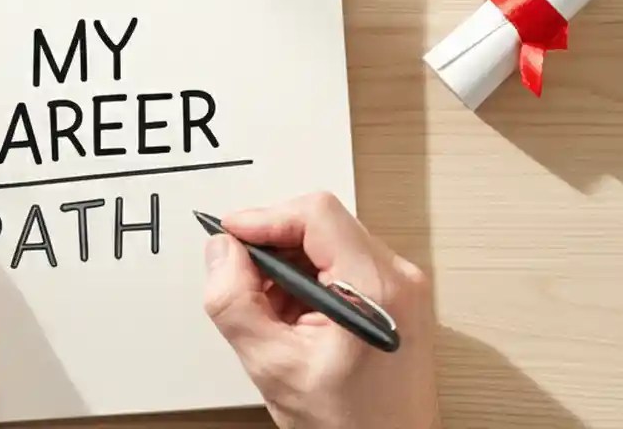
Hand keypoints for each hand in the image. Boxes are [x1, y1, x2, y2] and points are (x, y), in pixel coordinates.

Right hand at [202, 192, 438, 428]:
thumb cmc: (351, 425)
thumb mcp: (274, 366)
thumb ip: (235, 302)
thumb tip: (221, 253)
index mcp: (376, 288)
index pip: (315, 215)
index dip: (264, 217)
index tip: (231, 234)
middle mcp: (398, 279)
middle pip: (321, 223)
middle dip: (272, 246)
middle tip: (242, 279)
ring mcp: (401, 287)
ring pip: (328, 242)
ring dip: (287, 266)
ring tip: (271, 310)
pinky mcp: (395, 296)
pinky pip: (341, 264)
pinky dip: (307, 280)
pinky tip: (294, 317)